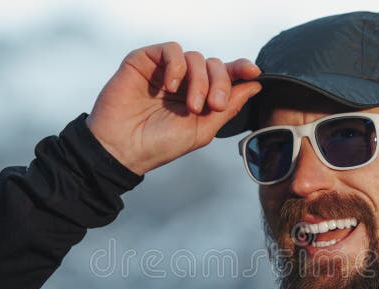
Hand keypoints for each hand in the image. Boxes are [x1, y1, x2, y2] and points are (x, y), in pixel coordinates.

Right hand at [85, 42, 261, 175]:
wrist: (123, 148)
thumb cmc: (158, 144)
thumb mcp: (203, 129)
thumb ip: (228, 106)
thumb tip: (254, 85)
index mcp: (198, 97)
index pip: (223, 75)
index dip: (240, 69)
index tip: (254, 71)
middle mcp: (183, 81)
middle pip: (213, 65)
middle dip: (220, 83)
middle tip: (212, 105)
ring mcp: (164, 70)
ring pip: (195, 57)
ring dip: (199, 80)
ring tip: (191, 105)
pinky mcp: (145, 60)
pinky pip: (171, 49)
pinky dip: (177, 65)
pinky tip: (171, 86)